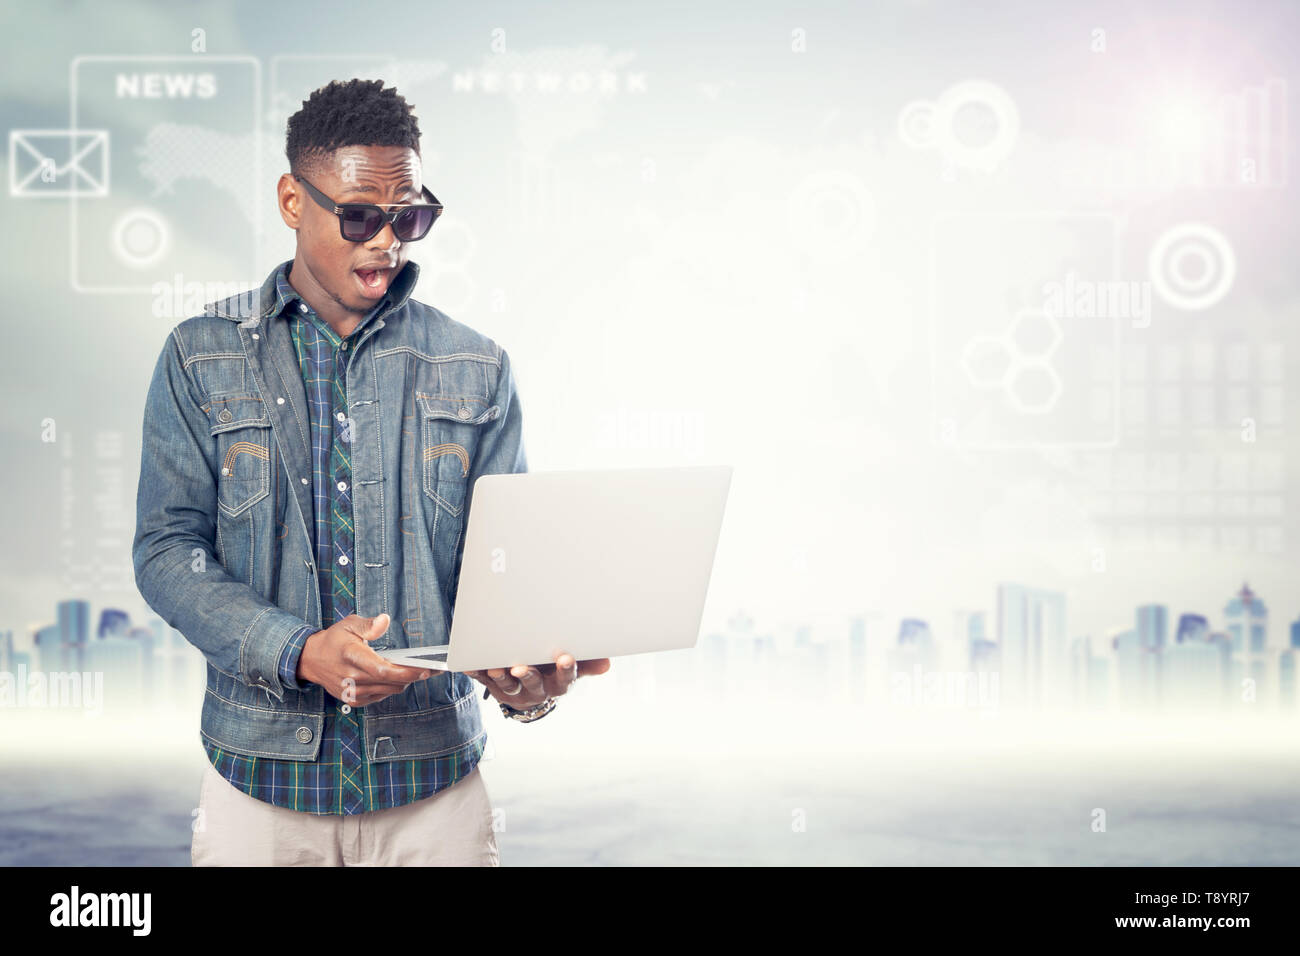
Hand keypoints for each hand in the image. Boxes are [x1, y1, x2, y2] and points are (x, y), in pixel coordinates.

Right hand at [297, 613, 433, 705]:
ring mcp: (352, 692)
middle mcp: (351, 678)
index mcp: (351, 656)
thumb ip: (368, 624)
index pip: (382, 670)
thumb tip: (385, 620)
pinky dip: (391, 687)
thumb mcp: (349, 624)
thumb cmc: (334, 640)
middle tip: (432, 669)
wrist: (312, 660)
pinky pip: (381, 695)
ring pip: (389, 690)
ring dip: (404, 682)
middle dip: (413, 676)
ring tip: (419, 671)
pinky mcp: (354, 700)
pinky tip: (398, 677)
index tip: (424, 669)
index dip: (406, 672)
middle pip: (390, 682)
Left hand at [466, 654, 610, 709]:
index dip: (566, 670)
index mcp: (557, 684)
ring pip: (508, 686)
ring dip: (501, 678)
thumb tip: (607, 664)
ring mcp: (515, 690)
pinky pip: (484, 680)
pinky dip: (477, 673)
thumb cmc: (553, 671)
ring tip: (495, 668)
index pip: (565, 679)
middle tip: (521, 667)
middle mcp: (537, 689)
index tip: (565, 657)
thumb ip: (586, 664)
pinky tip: (468, 664)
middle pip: (533, 684)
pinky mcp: (495, 687)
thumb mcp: (570, 669)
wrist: (530, 690)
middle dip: (527, 675)